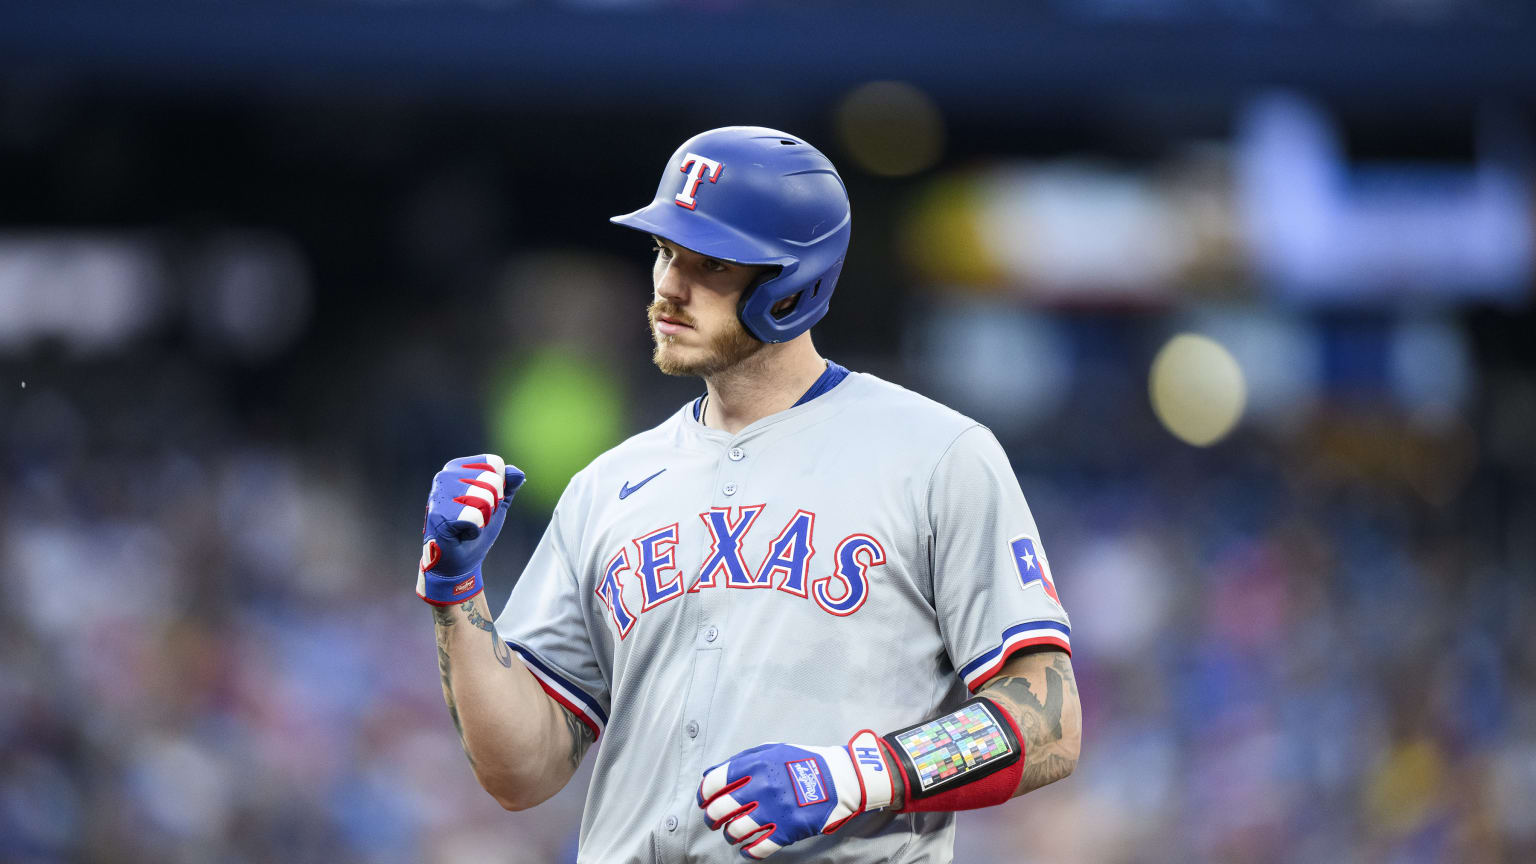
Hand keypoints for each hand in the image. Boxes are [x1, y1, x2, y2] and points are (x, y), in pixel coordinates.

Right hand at [415, 454, 525, 604]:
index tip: (485, 502)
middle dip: (492, 505)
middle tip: (477, 517)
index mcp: (458, 468)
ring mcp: (439, 495)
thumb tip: (518, 473)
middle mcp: (445, 476)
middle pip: (493, 481)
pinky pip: (474, 517)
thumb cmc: (476, 528)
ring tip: (469, 524)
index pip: (495, 464)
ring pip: (484, 499)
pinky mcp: (439, 515)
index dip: (499, 487)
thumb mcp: (498, 504)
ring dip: (483, 518)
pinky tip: (461, 534)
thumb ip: (508, 486)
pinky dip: (474, 530)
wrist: (459, 560)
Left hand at [696, 732, 892, 858]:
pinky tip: (747, 849)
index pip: (715, 782)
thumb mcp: (771, 750)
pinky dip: (749, 851)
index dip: (705, 794)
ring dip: (729, 834)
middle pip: (721, 809)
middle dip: (712, 817)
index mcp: (755, 765)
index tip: (704, 801)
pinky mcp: (787, 830)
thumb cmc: (802, 761)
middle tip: (714, 820)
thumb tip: (710, 776)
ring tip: (732, 833)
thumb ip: (740, 761)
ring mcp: (774, 811)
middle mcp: (761, 787)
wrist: (840, 779)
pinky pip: (759, 848)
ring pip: (736, 830)